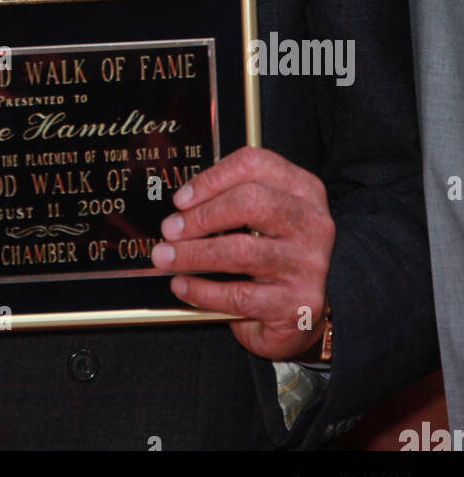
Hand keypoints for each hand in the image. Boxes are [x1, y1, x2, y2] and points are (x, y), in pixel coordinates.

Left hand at [151, 146, 334, 360]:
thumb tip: (179, 207)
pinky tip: (183, 286)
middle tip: (170, 229)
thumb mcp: (260, 217)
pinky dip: (203, 290)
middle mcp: (312, 221)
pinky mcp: (299, 303)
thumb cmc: (271, 254)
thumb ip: (229, 200)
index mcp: (303, 188)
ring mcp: (309, 263)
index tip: (180, 199)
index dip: (211, 179)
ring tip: (165, 258)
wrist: (299, 312)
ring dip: (193, 254)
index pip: (254, 164)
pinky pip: (240, 295)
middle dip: (201, 216)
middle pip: (250, 202)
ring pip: (241, 250)